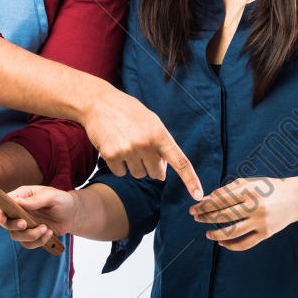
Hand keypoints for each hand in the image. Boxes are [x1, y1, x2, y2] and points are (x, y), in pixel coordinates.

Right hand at [0, 186, 78, 249]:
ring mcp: (24, 225)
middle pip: (5, 223)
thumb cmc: (62, 200)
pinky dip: (38, 241)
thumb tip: (18, 202)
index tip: (5, 217)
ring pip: (16, 236)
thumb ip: (36, 199)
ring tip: (46, 228)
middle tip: (25, 224)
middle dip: (14, 226)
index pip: (2, 205)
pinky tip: (49, 233)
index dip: (0, 212)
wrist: (73, 214)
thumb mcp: (52, 196)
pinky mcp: (31, 235)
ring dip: (30, 235)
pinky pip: (28, 244)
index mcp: (21, 197)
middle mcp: (19, 211)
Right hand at [82, 86, 202, 199]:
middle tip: (141, 149)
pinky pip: (121, 173)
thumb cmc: (129, 112)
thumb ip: (161, 146)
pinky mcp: (111, 155)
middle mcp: (146, 144)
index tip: (198, 195)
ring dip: (134, 165)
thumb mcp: (151, 122)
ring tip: (126, 144)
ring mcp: (128, 150)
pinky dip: (118, 165)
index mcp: (160, 134)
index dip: (190, 180)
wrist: (99, 103)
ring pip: (138, 174)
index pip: (180, 161)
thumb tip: (162, 174)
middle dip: (151, 167)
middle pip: (156, 174)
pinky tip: (114, 147)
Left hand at [189, 176, 297, 251]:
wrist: (296, 198)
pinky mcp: (266, 233)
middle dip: (206, 216)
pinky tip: (221, 242)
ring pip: (232, 232)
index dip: (205, 204)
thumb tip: (205, 200)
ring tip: (207, 233)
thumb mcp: (250, 183)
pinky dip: (231, 245)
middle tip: (196, 217)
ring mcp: (261, 221)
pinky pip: (245, 243)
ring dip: (215, 233)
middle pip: (223, 215)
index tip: (195, 208)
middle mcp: (255, 206)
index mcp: (249, 190)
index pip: (220, 199)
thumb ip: (228, 190)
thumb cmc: (269, 188)